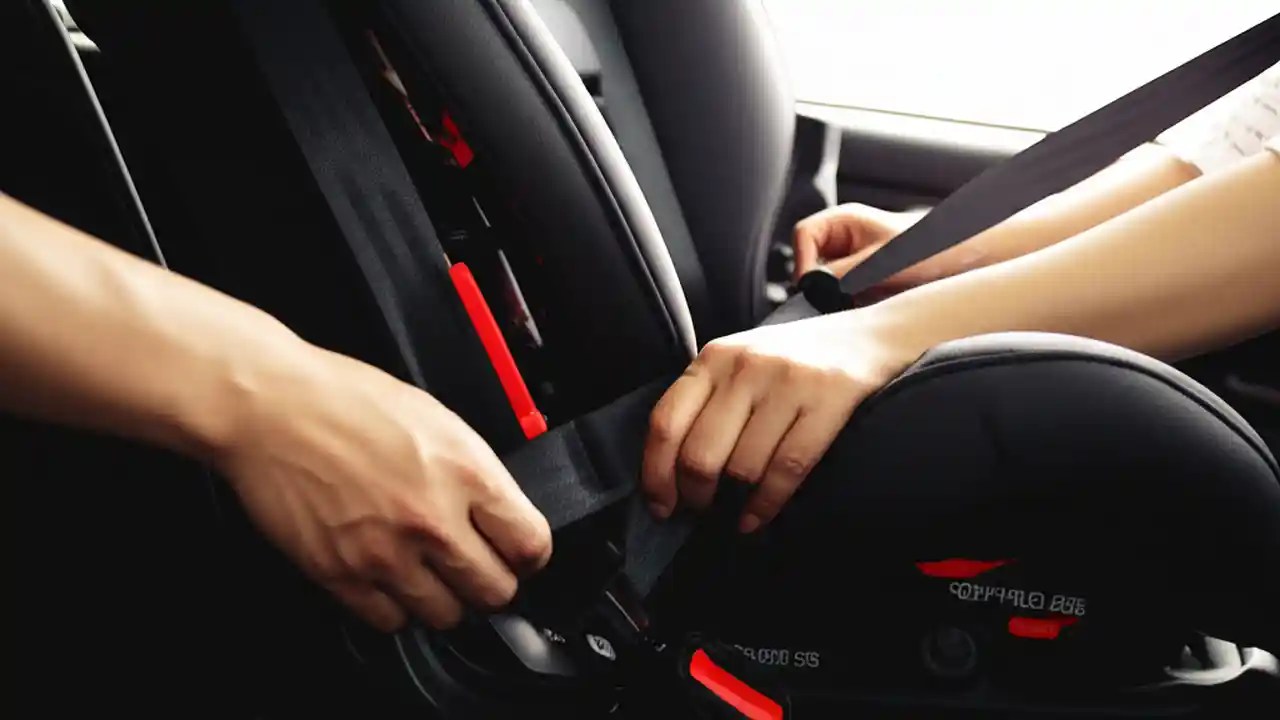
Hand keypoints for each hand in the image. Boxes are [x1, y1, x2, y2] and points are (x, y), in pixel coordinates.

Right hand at [213, 343, 551, 632]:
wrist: (270, 407)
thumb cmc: (345, 400)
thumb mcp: (436, 418)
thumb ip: (473, 471)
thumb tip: (500, 513)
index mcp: (465, 472)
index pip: (531, 544)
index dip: (529, 554)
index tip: (519, 554)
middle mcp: (431, 519)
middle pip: (495, 592)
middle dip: (491, 582)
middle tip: (474, 567)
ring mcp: (385, 553)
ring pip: (446, 616)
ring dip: (444, 599)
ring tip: (428, 573)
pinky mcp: (341, 574)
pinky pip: (390, 622)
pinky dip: (394, 608)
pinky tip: (388, 579)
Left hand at [641, 312, 918, 532]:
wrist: (870, 335)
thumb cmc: (797, 360)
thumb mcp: (741, 363)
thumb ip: (708, 401)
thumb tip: (672, 471)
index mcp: (714, 358)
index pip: (666, 423)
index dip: (655, 474)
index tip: (659, 505)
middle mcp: (745, 366)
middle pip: (700, 453)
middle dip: (694, 496)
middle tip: (699, 512)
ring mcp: (787, 381)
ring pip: (742, 468)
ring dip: (730, 506)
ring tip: (731, 515)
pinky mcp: (828, 400)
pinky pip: (786, 469)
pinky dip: (766, 505)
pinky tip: (756, 518)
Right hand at [792, 203, 956, 297]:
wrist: (963, 259)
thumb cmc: (930, 247)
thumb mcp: (882, 261)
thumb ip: (844, 272)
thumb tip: (814, 286)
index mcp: (845, 220)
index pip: (803, 234)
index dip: (803, 260)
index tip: (813, 285)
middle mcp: (844, 238)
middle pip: (808, 258)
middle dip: (818, 280)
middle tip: (831, 298)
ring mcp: (851, 259)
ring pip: (822, 279)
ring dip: (832, 293)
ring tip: (853, 302)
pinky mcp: (860, 280)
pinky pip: (839, 292)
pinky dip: (844, 302)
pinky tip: (861, 307)